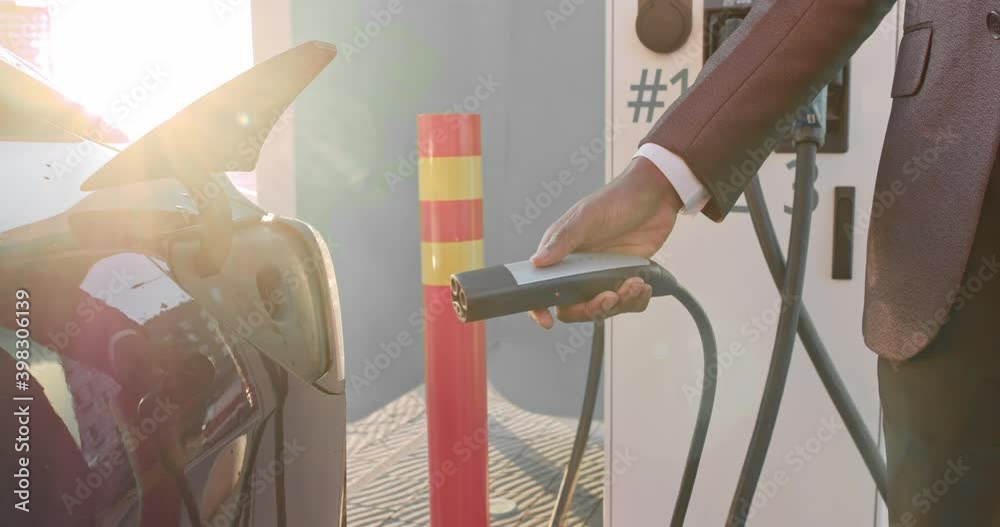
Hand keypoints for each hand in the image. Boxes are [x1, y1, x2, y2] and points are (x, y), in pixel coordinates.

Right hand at [529, 157, 683, 327]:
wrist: (657, 194)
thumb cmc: (618, 197)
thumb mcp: (588, 216)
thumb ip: (563, 240)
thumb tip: (537, 261)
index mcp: (562, 252)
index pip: (542, 286)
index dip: (540, 307)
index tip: (547, 320)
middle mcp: (580, 268)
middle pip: (574, 307)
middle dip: (593, 308)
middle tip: (609, 296)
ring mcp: (603, 275)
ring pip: (604, 308)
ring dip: (621, 303)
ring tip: (634, 283)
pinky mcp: (625, 278)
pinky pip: (627, 303)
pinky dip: (636, 300)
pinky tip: (642, 284)